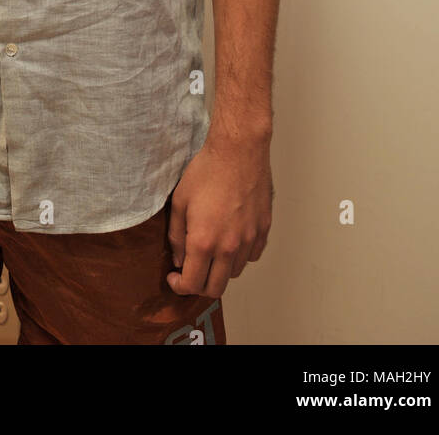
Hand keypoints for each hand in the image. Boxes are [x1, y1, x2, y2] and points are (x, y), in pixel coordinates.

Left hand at [166, 132, 272, 298]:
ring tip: (211, 249)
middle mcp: (228, 247)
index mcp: (203, 241)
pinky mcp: (263, 230)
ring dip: (220, 269)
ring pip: (234, 273)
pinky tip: (230, 238)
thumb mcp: (179, 202)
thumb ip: (176, 236)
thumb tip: (180, 259)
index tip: (175, 277)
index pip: (192, 284)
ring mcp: (249, 240)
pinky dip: (239, 255)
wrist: (238, 151)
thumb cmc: (207, 171)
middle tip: (191, 269)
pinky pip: (251, 256)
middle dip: (199, 284)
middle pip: (216, 288)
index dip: (179, 286)